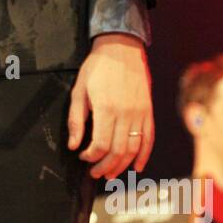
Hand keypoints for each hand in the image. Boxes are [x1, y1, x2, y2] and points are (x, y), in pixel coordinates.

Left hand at [67, 33, 153, 178]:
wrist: (122, 48)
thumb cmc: (97, 68)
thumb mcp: (79, 90)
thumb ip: (76, 120)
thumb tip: (73, 145)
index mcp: (106, 109)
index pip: (101, 145)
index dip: (92, 157)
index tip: (83, 157)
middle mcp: (126, 114)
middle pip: (118, 151)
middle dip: (105, 166)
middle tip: (95, 172)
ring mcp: (140, 113)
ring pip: (134, 149)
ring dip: (122, 165)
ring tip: (111, 173)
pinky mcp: (148, 111)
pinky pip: (149, 138)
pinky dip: (144, 155)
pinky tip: (137, 166)